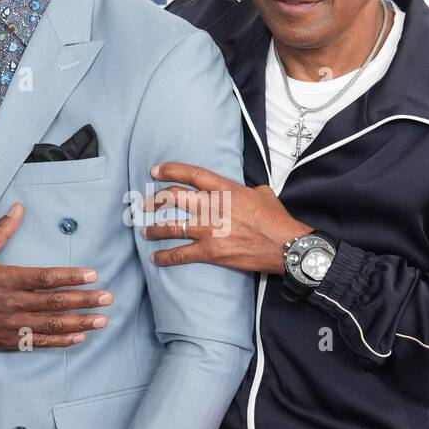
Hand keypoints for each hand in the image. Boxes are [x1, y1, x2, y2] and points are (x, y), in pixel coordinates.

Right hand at [0, 202, 112, 348]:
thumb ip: (1, 229)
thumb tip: (19, 207)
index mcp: (6, 279)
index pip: (45, 278)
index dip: (71, 277)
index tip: (92, 274)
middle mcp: (12, 303)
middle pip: (54, 302)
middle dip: (84, 300)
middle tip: (108, 297)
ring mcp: (11, 324)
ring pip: (51, 325)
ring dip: (79, 322)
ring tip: (102, 320)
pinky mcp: (9, 340)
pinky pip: (39, 342)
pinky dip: (60, 341)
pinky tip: (79, 337)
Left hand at [140, 162, 311, 272]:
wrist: (285, 245)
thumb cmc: (276, 220)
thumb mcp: (263, 194)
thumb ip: (248, 190)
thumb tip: (248, 190)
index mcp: (225, 189)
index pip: (192, 174)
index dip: (170, 170)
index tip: (155, 171)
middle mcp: (212, 207)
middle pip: (173, 198)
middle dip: (154, 200)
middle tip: (144, 204)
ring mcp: (209, 230)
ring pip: (172, 226)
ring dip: (154, 229)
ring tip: (145, 231)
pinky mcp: (210, 251)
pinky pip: (181, 254)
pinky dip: (165, 257)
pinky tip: (155, 258)